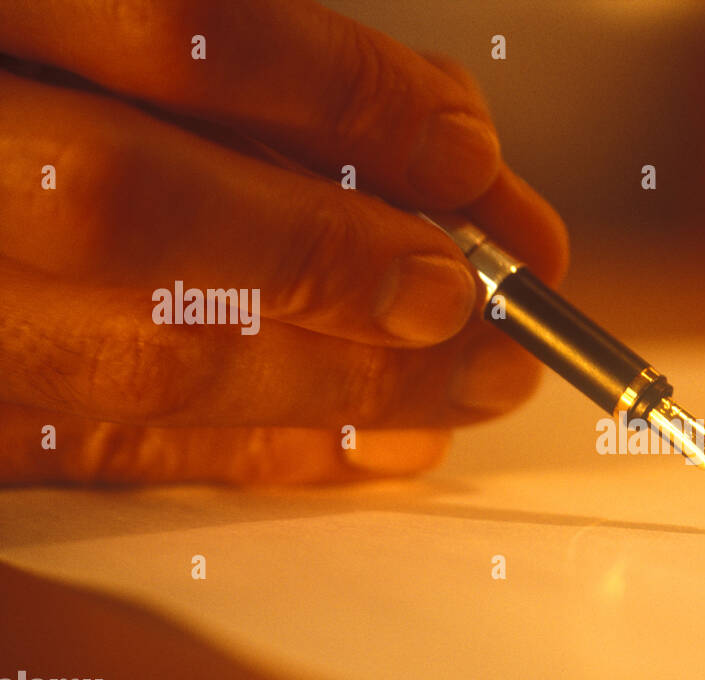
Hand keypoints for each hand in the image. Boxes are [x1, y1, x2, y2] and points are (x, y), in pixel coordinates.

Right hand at [0, 0, 567, 484]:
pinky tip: (376, 444)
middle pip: (130, 207)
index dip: (336, 90)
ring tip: (473, 383)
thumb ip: (255, 64)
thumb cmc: (51, 92)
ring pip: (128, 357)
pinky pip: (100, 452)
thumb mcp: (104, 30)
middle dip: (341, 258)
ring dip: (340, 380)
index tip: (463, 147)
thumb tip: (443, 143)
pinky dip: (259, 453)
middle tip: (495, 300)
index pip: (168, 22)